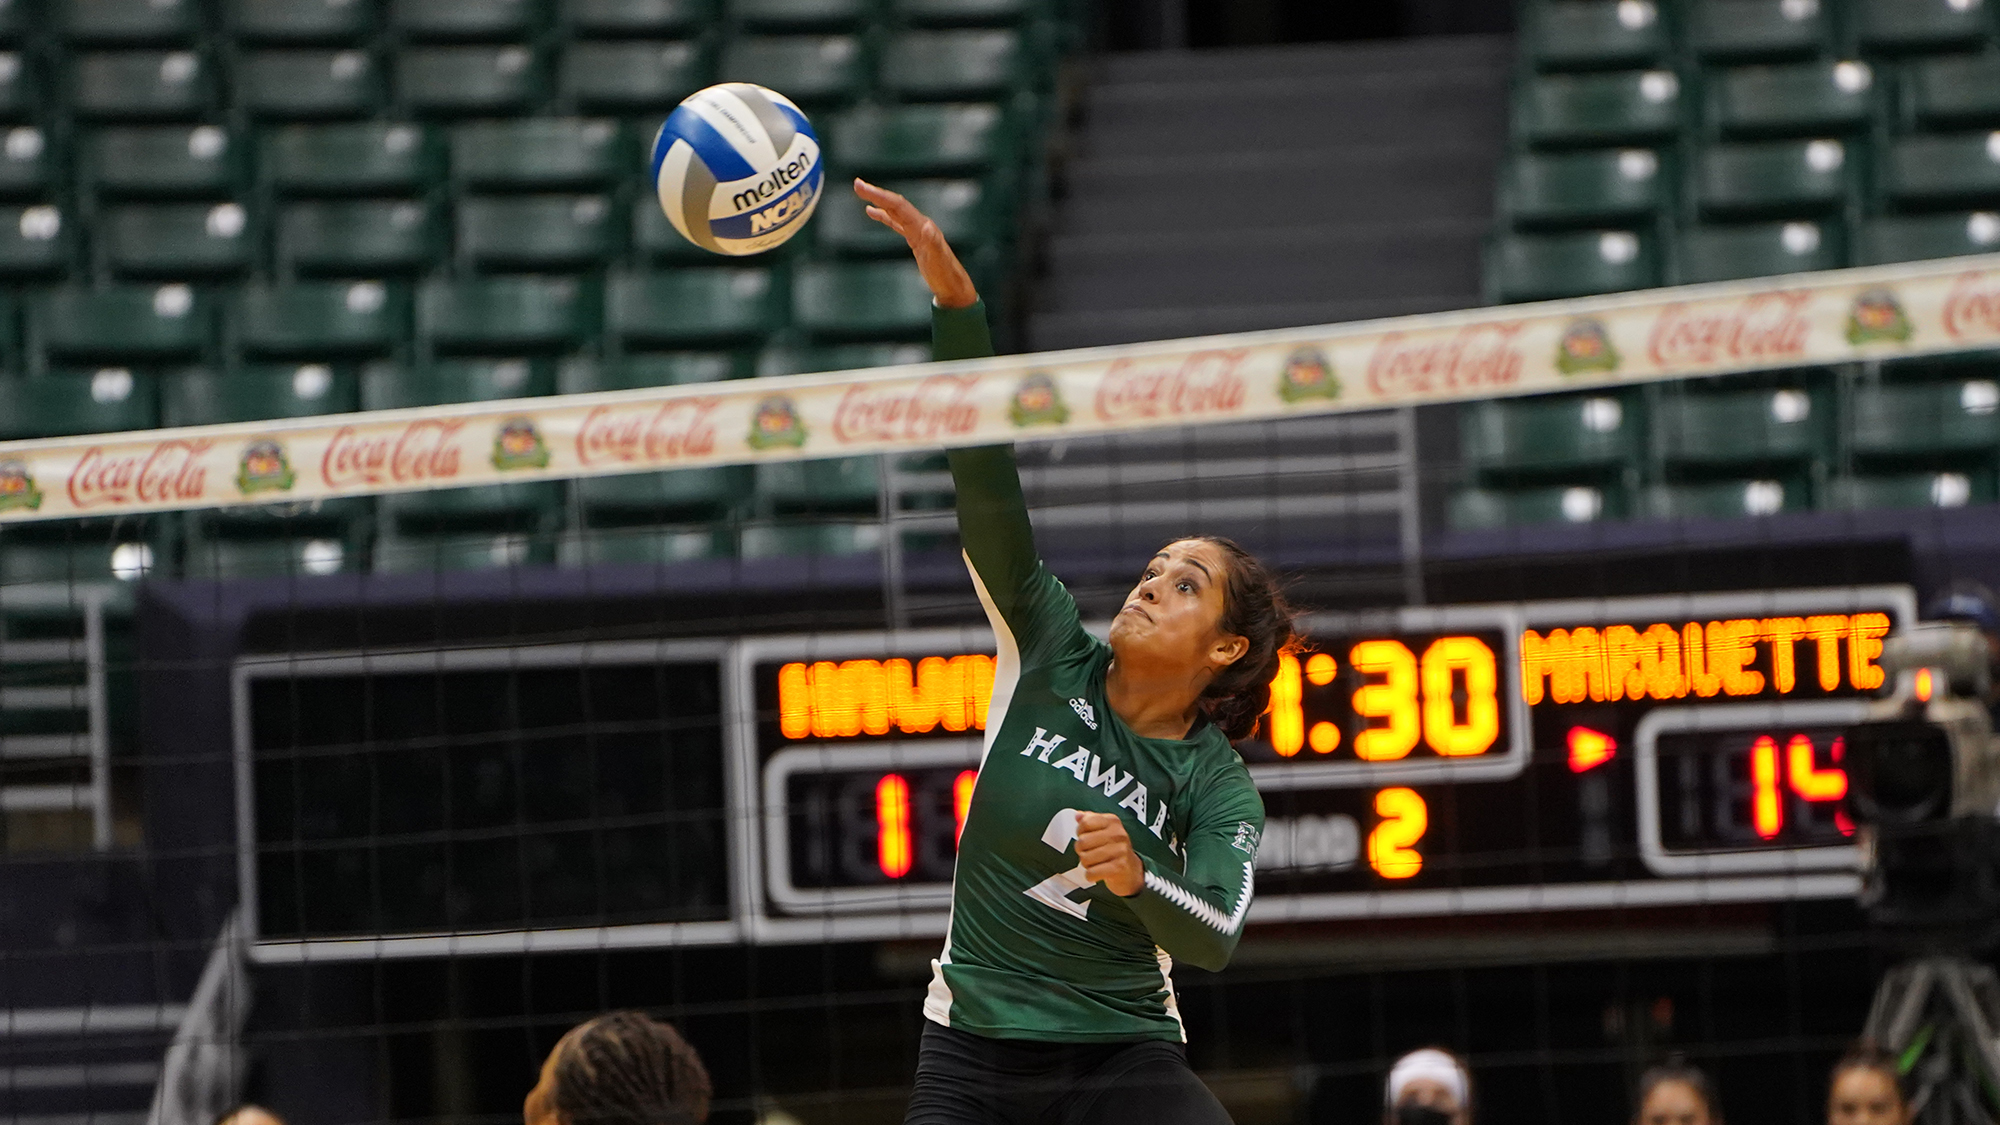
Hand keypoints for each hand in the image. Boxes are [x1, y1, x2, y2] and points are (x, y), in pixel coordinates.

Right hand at [853, 177, 978, 308]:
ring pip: (894, 211)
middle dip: (876, 193)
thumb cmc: (946, 275)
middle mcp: (920, 224)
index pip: (898, 206)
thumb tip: (927, 227)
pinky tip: (871, 212)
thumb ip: (933, 244)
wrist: (953, 286)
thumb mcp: (939, 261)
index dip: (880, 196)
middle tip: (857, 184)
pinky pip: (896, 222)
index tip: (863, 188)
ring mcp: (917, 231)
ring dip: (878, 200)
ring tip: (861, 191)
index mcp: (922, 226)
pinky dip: (883, 215)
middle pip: (895, 204)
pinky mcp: (914, 239)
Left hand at [1077, 811, 1143, 896]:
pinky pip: (1091, 872)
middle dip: (1081, 851)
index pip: (1085, 823)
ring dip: (1086, 864)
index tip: (1086, 837)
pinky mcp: (1119, 867)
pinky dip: (1091, 876)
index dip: (1080, 833)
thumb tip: (1078, 815)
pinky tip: (1098, 873)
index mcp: (1113, 821)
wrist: (1132, 870)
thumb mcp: (1104, 830)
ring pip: (1085, 858)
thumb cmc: (1114, 849)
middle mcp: (1118, 834)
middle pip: (1082, 841)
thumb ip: (1089, 820)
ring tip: (1095, 863)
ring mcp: (1120, 850)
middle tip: (1090, 853)